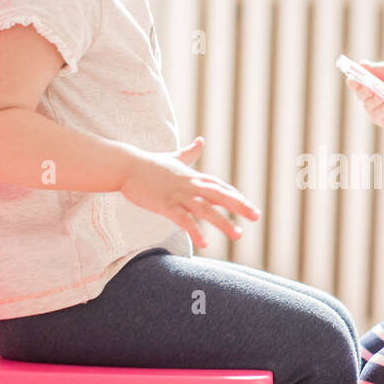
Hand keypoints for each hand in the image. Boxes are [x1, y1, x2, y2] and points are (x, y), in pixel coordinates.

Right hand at [120, 137, 260, 247]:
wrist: (126, 166)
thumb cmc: (150, 164)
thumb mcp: (174, 158)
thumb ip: (189, 153)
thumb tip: (201, 140)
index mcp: (193, 176)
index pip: (220, 187)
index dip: (235, 197)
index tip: (249, 207)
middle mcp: (190, 184)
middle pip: (220, 196)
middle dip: (239, 206)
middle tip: (256, 217)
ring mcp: (178, 195)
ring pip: (206, 210)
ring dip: (223, 222)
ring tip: (238, 235)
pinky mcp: (165, 204)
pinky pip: (183, 220)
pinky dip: (195, 231)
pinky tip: (205, 243)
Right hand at [345, 59, 383, 126]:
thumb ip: (378, 68)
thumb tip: (362, 64)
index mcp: (368, 83)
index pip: (354, 83)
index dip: (352, 81)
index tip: (354, 78)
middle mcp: (368, 97)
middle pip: (359, 94)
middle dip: (363, 90)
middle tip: (369, 86)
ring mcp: (373, 109)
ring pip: (367, 104)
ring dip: (374, 99)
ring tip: (381, 95)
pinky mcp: (381, 119)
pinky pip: (376, 114)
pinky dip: (382, 108)